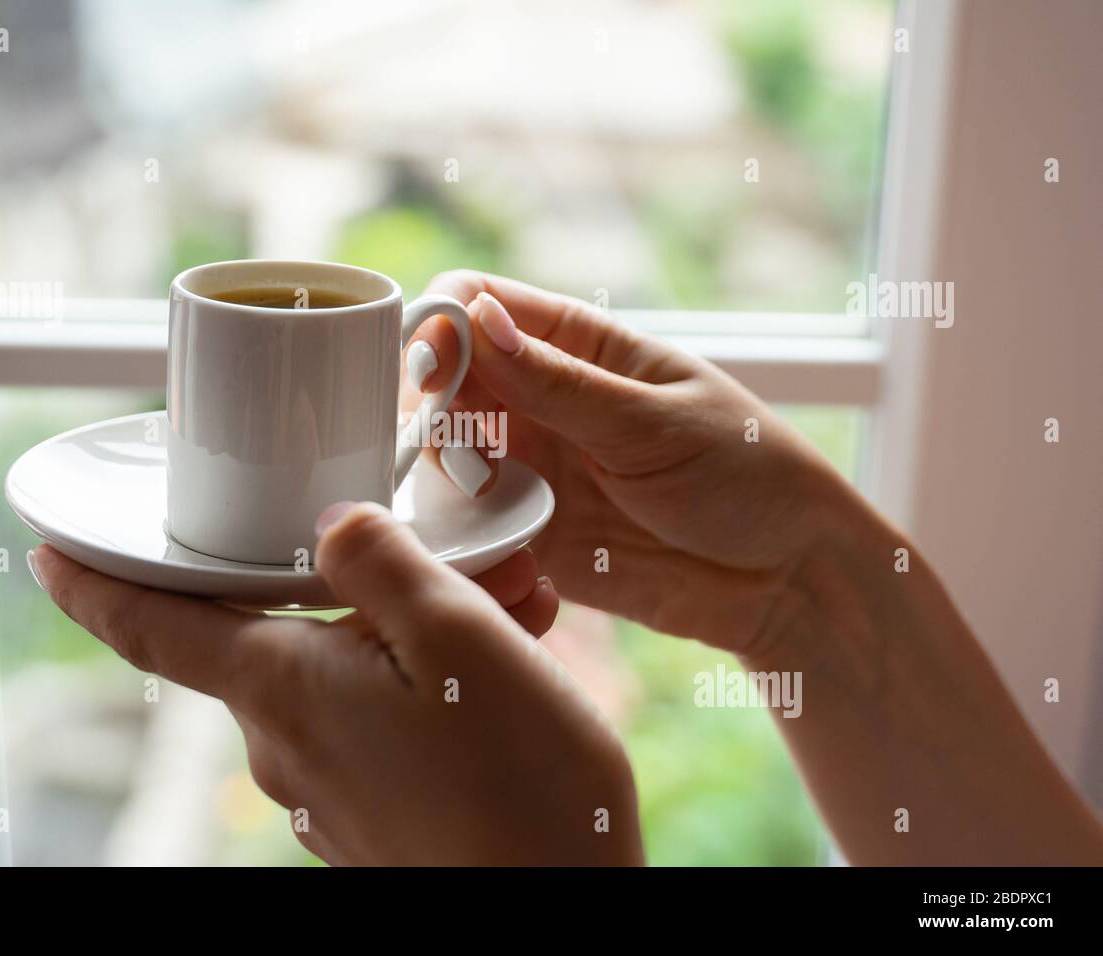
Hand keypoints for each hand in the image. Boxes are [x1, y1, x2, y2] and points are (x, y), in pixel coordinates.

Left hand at [29, 508, 641, 865]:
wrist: (559, 913)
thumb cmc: (519, 789)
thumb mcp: (461, 638)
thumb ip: (381, 564)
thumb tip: (331, 527)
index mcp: (285, 690)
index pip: (154, 628)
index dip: (94, 586)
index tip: (49, 557)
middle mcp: (288, 745)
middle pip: (291, 630)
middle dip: (369, 585)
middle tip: (474, 568)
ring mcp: (330, 789)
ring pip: (350, 671)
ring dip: (420, 633)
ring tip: (517, 619)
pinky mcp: (374, 815)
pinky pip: (381, 721)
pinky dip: (429, 684)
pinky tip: (506, 680)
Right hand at [406, 271, 861, 655]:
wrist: (787, 580)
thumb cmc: (749, 474)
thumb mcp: (655, 422)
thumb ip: (560, 383)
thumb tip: (476, 321)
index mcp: (580, 346)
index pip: (479, 305)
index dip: (442, 326)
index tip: (432, 365)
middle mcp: (543, 402)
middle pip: (445, 385)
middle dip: (433, 415)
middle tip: (468, 456)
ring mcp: (533, 470)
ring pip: (444, 462)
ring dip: (449, 485)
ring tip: (496, 512)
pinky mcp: (531, 538)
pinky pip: (471, 533)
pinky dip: (470, 544)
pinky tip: (512, 562)